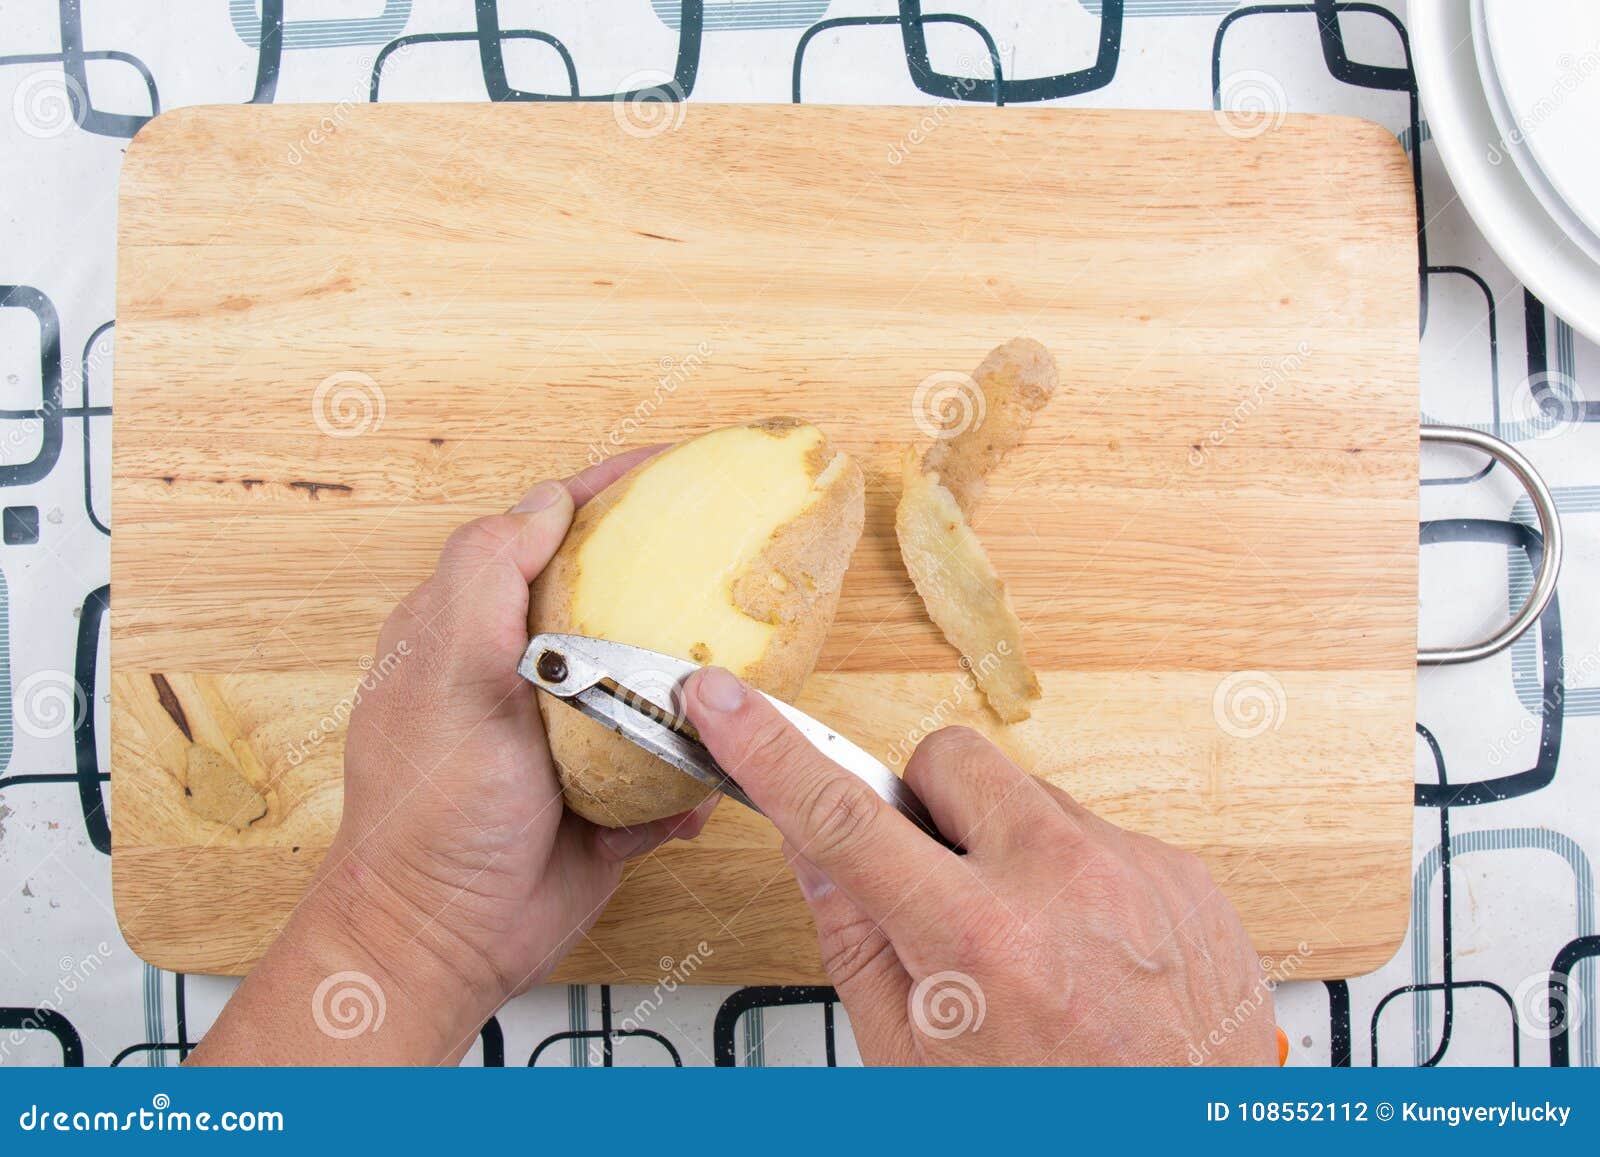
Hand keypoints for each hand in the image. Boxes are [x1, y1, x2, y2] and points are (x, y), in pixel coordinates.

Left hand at [190, 448, 714, 1065]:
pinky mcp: (609, 797)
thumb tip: (547, 500)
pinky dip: (688, 783)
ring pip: (657, 687)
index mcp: (479, 629)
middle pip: (617, 601)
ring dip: (695, 695)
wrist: (446, 939)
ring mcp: (572, 735)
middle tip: (739, 567)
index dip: (609, 491)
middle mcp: (529, 672)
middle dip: (676, 586)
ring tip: (737, 687)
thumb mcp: (448, 675)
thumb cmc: (432, 808)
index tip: (677, 466)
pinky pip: (670, 771)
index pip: (550, 533)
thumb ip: (485, 576)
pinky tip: (693, 795)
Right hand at [682, 666, 1277, 1065]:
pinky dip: (1073, 878)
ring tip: (1025, 940)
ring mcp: (1133, 871)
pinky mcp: (1181, 873)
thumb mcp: (914, 1060)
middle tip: (933, 884)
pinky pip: (1098, 832)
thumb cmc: (1046, 1124)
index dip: (771, 751)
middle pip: (947, 760)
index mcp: (979, 943)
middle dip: (925, 810)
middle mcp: (1063, 887)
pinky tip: (1083, 951)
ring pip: (1028, 795)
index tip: (724, 702)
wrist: (1184, 1150)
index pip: (844, 818)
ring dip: (1004, 848)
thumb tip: (811, 845)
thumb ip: (853, 940)